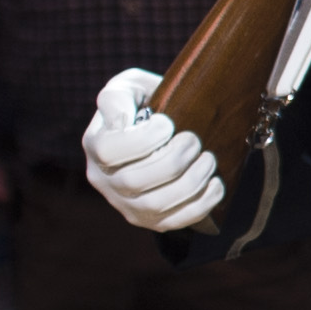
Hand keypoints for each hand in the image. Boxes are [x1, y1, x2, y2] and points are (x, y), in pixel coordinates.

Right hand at [81, 66, 223, 232]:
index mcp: (95, 145)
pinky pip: (175, 222)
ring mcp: (126, 204)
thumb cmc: (146, 103)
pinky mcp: (151, 220)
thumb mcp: (129, 87)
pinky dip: (201, 204)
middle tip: (195, 140)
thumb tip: (120, 122)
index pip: (107, 151)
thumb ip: (118, 97)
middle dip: (173, 160)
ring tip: (208, 159)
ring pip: (155, 205)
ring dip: (190, 182)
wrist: (168, 131)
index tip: (168, 124)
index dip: (142, 139)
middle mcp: (104, 180)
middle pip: (133, 182)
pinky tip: (215, 183)